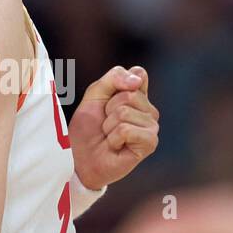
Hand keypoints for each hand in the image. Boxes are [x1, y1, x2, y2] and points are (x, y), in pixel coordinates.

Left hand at [68, 65, 158, 190]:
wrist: (80, 158)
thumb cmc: (88, 128)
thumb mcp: (95, 94)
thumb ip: (114, 78)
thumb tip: (137, 81)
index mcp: (139, 95)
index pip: (138, 74)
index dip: (116, 85)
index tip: (105, 102)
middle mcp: (149, 110)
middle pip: (129, 94)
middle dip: (108, 109)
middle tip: (106, 125)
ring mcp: (152, 127)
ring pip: (125, 112)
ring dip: (109, 126)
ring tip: (109, 136)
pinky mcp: (150, 143)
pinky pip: (126, 129)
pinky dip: (113, 138)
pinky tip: (115, 146)